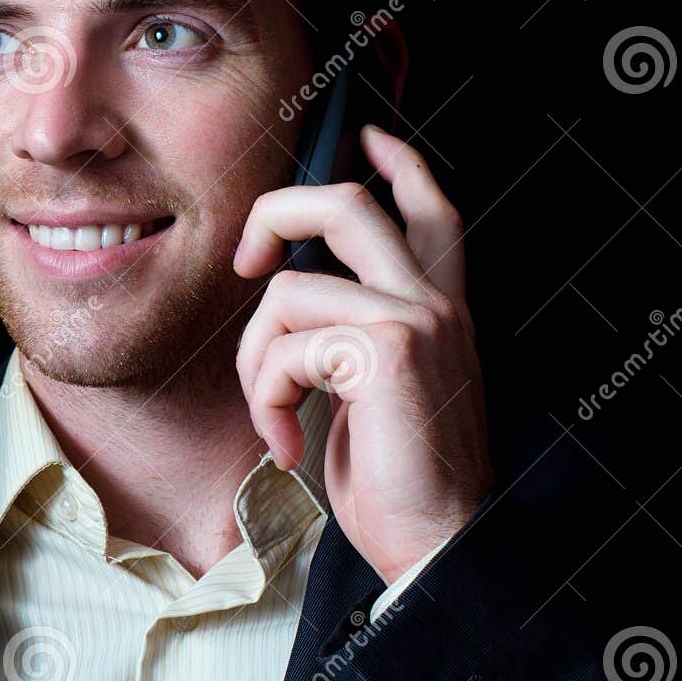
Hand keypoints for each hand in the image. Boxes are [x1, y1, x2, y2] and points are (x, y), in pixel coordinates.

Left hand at [232, 125, 492, 584]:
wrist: (435, 546)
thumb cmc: (396, 481)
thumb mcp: (371, 393)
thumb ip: (348, 338)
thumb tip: (286, 301)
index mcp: (439, 309)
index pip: (430, 211)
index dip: (398, 164)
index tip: (366, 134)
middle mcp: (435, 303)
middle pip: (347, 203)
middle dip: (272, 212)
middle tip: (242, 262)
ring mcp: (415, 319)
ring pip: (286, 289)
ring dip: (256, 363)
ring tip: (276, 418)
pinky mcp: (386, 349)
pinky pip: (282, 347)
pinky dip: (266, 400)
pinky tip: (288, 443)